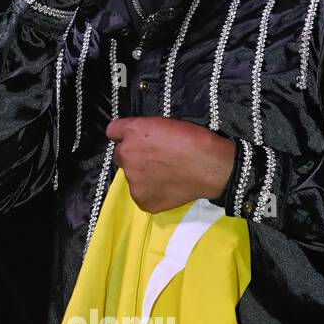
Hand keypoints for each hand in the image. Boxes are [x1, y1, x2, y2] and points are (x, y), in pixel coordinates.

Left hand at [107, 117, 235, 212]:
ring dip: (143, 176)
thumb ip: (144, 129)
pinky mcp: (142, 200)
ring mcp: (133, 181)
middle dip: (134, 156)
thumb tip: (135, 138)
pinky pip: (141, 195)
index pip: (113, 131)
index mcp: (133, 132)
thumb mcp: (165, 123)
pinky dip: (152, 193)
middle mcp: (127, 155)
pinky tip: (167, 188)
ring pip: (132, 177)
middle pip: (120, 156)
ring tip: (166, 175)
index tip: (135, 139)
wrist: (210, 167)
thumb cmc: (193, 140)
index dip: (125, 135)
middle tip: (156, 160)